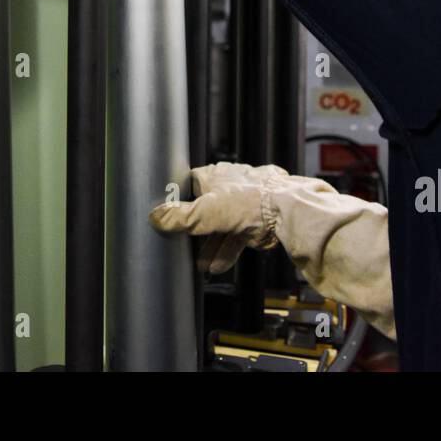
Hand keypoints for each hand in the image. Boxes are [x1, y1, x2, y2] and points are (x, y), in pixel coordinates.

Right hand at [149, 162, 292, 273]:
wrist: (285, 211)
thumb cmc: (247, 201)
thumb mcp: (204, 211)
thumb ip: (179, 217)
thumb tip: (155, 217)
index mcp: (213, 175)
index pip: (189, 185)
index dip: (178, 201)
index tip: (169, 217)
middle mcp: (228, 186)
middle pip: (204, 210)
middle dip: (195, 232)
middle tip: (183, 245)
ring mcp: (243, 204)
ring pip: (220, 227)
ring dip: (210, 246)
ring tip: (199, 264)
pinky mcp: (255, 221)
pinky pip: (236, 238)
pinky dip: (226, 252)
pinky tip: (217, 266)